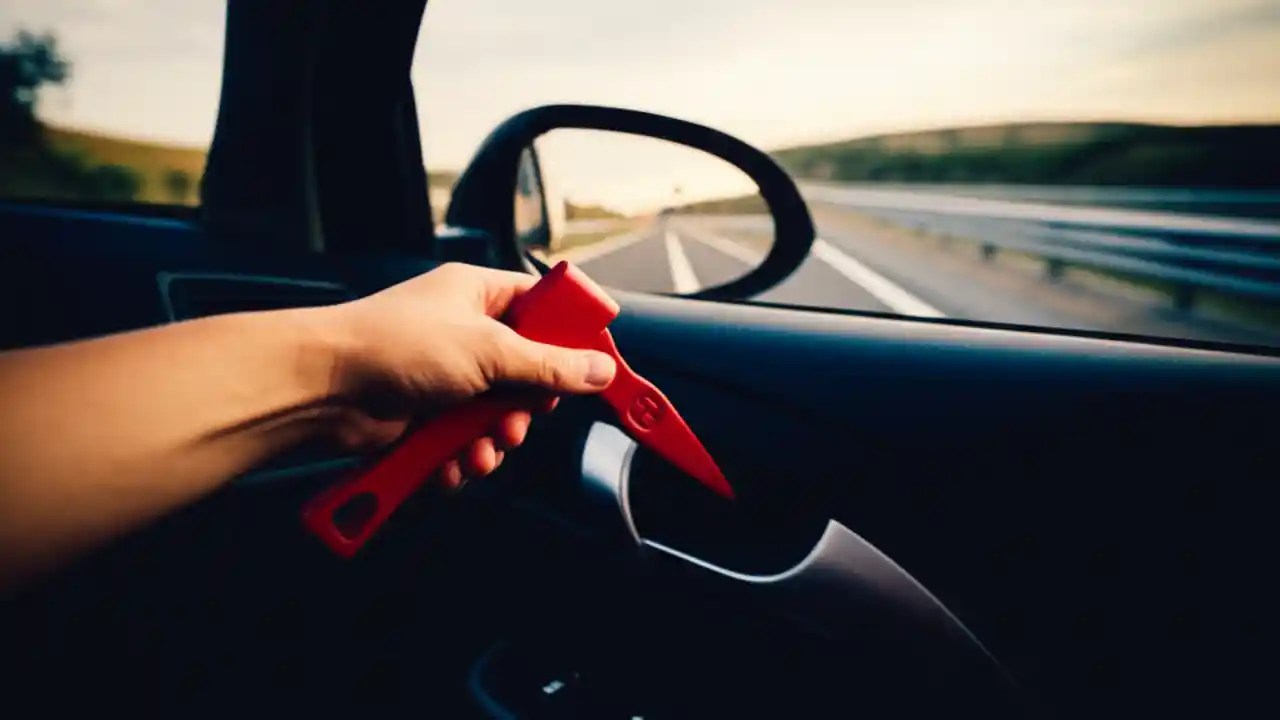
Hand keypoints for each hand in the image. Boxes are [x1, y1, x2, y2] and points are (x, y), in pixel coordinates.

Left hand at [318, 263, 616, 487]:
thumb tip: (598, 369)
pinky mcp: (425, 418)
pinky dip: (463, 459)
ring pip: (497, 417)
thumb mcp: (488, 350)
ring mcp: (444, 377)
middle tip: (519, 416)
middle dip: (525, 407)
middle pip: (527, 374)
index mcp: (479, 295)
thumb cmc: (391, 345)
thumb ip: (549, 364)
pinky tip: (453, 463)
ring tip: (479, 447)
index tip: (596, 368)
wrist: (321, 388)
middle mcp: (464, 333)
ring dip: (493, 441)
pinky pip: (465, 444)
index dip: (573, 339)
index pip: (545, 310)